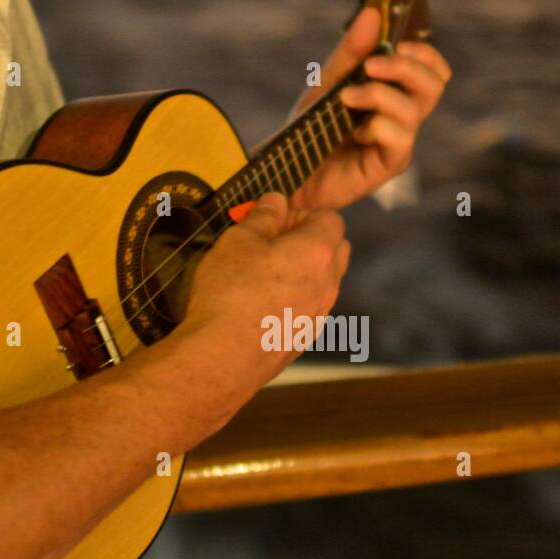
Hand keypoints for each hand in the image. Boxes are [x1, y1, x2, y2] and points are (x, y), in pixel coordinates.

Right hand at [180, 192, 350, 387]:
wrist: (223, 358)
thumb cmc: (230, 290)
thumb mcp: (239, 240)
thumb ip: (263, 216)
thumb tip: (278, 200)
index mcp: (319, 251)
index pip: (332, 218)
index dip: (304, 213)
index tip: (274, 221)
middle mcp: (329, 283)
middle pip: (336, 250)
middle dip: (311, 241)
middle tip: (270, 245)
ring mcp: (320, 315)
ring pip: (323, 282)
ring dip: (302, 272)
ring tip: (261, 277)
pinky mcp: (305, 340)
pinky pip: (309, 309)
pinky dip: (294, 300)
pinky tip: (260, 307)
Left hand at [290, 7, 450, 211]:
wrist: (288, 171)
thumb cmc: (311, 129)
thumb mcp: (328, 83)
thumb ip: (351, 52)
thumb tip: (373, 13)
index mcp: (395, 95)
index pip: (433, 71)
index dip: (424, 54)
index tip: (398, 44)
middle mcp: (403, 118)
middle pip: (434, 86)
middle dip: (405, 68)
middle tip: (371, 65)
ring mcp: (399, 143)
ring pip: (414, 110)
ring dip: (379, 95)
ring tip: (347, 98)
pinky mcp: (389, 166)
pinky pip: (400, 139)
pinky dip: (376, 126)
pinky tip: (353, 133)